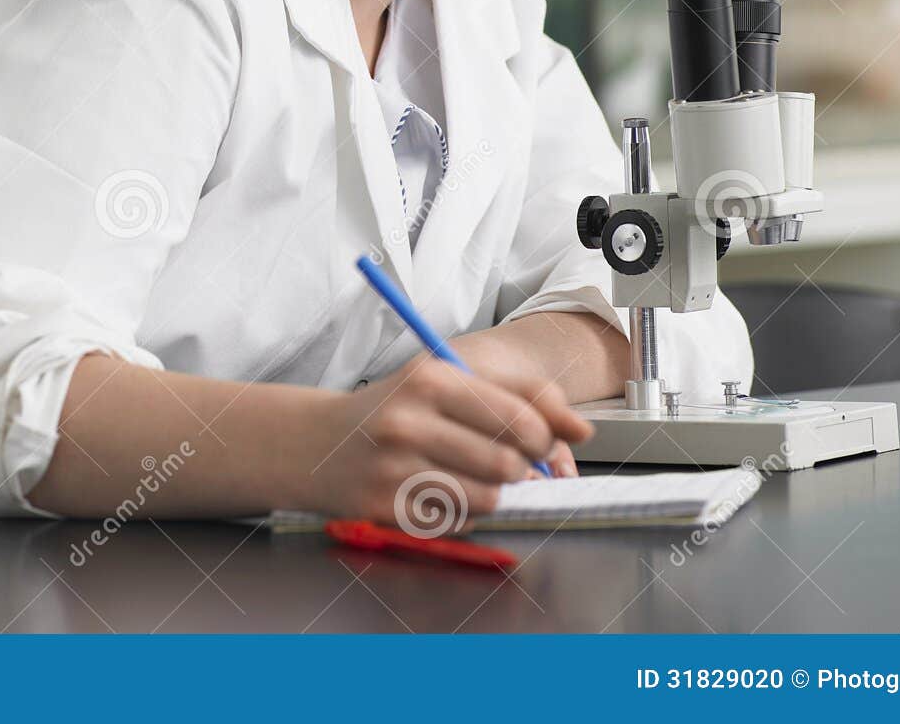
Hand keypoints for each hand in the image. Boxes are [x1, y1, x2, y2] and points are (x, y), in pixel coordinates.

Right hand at [300, 357, 593, 528]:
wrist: (316, 443)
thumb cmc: (394, 409)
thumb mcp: (446, 380)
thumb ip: (518, 395)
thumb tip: (582, 430)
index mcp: (430, 378)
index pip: (519, 412)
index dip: (546, 433)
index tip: (544, 439)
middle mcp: (409, 421)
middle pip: (510, 462)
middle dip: (521, 466)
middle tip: (508, 459)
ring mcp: (395, 469)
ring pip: (490, 497)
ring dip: (493, 491)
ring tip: (467, 472)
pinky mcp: (387, 509)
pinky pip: (459, 521)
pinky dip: (461, 510)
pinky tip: (437, 489)